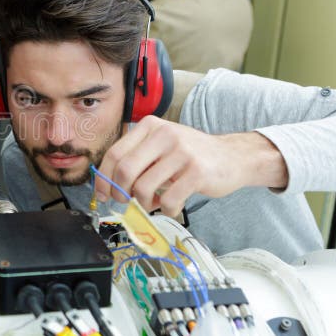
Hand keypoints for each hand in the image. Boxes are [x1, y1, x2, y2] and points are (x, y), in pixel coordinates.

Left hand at [94, 115, 287, 215]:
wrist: (233, 157)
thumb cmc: (190, 155)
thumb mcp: (161, 144)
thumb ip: (136, 156)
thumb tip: (106, 183)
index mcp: (150, 126)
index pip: (115, 153)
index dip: (103, 178)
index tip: (102, 194)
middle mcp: (164, 134)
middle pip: (125, 170)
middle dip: (120, 193)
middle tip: (125, 201)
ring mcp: (181, 152)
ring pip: (144, 188)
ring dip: (144, 203)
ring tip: (153, 202)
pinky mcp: (197, 172)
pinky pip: (169, 200)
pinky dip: (166, 210)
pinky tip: (172, 205)